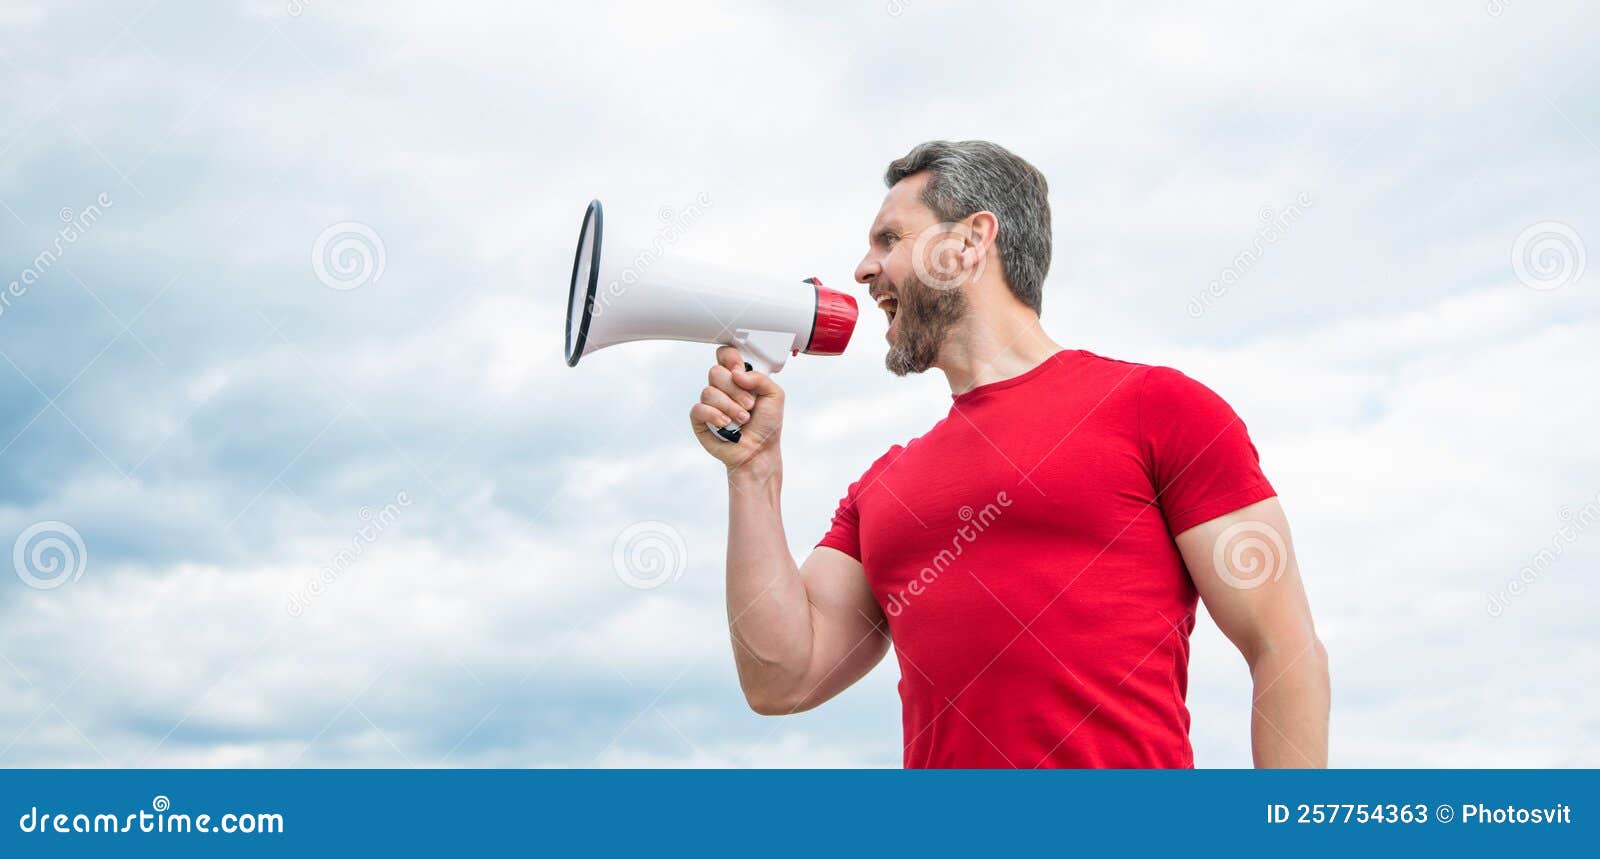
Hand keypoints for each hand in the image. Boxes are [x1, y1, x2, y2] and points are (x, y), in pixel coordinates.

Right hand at [689, 346, 784, 472]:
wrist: (759, 451)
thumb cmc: (766, 425)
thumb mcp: (775, 395)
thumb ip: (760, 378)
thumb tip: (737, 374)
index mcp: (738, 377)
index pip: (725, 355)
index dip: (730, 358)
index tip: (740, 369)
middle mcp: (723, 387)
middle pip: (715, 372)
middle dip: (735, 390)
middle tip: (749, 405)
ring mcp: (710, 403)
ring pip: (708, 392)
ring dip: (730, 407)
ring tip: (743, 419)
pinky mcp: (701, 419)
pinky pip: (698, 409)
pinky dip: (714, 416)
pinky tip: (726, 424)